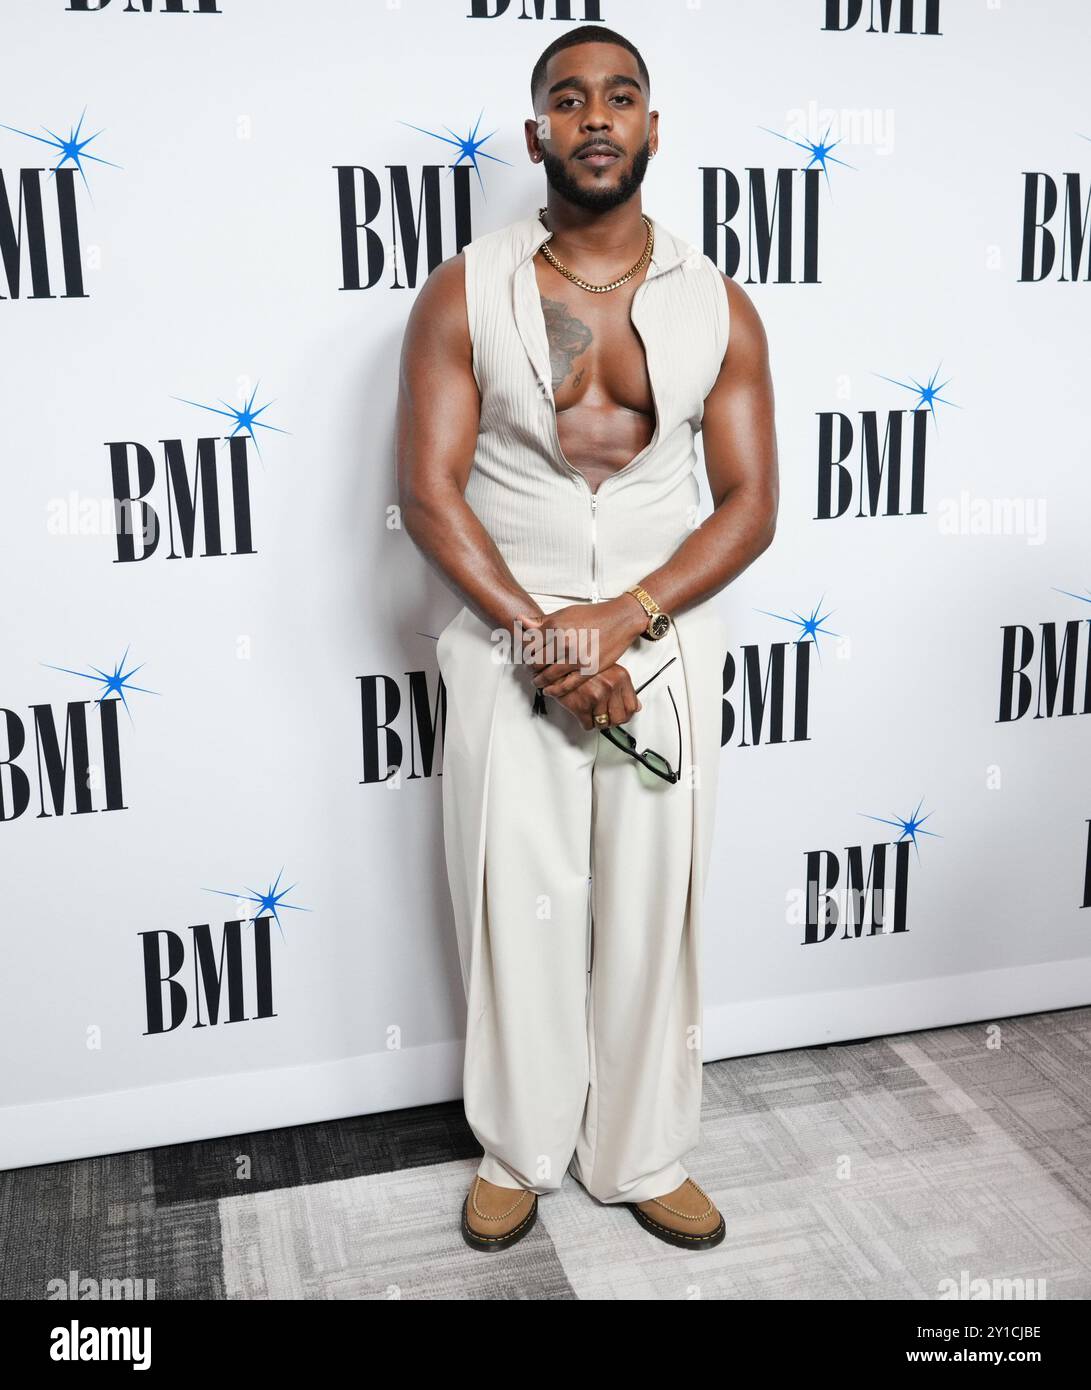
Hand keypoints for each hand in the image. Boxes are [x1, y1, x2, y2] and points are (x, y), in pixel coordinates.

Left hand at [518, 596, 646, 699]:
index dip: (525, 655)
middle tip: (531, 671)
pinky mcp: (588, 669)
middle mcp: (563, 642)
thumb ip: (541, 621)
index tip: (526, 659)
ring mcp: (575, 657)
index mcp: (554, 626)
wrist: (620, 619)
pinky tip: (549, 691)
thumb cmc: (593, 615)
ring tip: (537, 682)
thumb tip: (520, 621)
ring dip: (539, 682)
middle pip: (536, 662)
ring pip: (547, 676)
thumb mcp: (564, 613)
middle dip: (531, 669)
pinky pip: (566, 685)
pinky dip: (554, 690)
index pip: (530, 646)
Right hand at [552, 661, 641, 730]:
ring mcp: (596, 697)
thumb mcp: (609, 669)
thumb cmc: (582, 664)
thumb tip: (635, 706)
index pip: (632, 707)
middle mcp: (610, 686)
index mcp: (620, 677)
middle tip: (606, 717)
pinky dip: (585, 723)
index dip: (625, 714)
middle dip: (612, 721)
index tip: (621, 715)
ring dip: (597, 721)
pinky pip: (588, 725)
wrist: (560, 663)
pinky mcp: (582, 706)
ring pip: (603, 723)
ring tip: (592, 713)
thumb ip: (623, 687)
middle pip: (619, 719)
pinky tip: (583, 713)